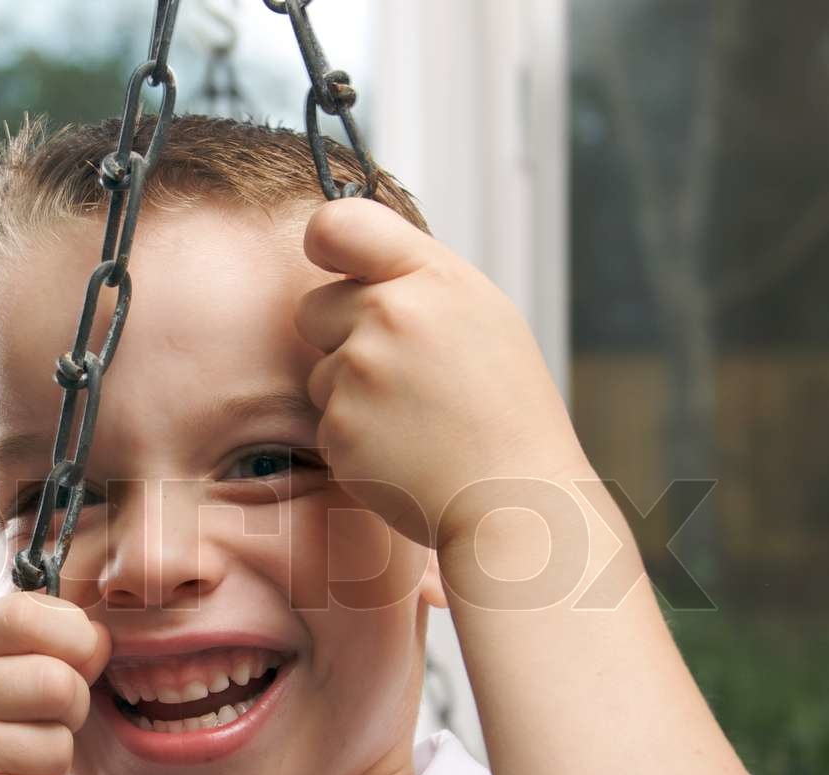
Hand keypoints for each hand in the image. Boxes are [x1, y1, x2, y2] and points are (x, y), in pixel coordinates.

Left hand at [294, 197, 589, 550]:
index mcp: (431, 277)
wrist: (514, 497)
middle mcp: (390, 314)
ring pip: (319, 371)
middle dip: (339, 336)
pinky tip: (404, 450)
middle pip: (314, 307)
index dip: (322, 243)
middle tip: (399, 373)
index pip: (338, 224)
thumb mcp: (483, 317)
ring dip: (351, 394)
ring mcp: (360, 372)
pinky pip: (324, 422)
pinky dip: (354, 439)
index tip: (331, 266)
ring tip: (416, 418)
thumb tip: (358, 270)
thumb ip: (419, 285)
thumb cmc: (506, 411)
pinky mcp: (339, 427)